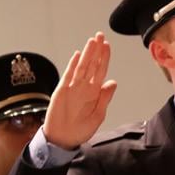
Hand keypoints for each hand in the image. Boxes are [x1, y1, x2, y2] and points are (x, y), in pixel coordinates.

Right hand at [42, 33, 117, 148]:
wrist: (64, 138)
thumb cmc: (81, 128)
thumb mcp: (98, 114)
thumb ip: (105, 98)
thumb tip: (113, 81)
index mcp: (94, 92)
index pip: (100, 71)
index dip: (104, 58)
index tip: (108, 45)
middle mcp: (84, 86)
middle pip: (91, 64)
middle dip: (96, 50)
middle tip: (101, 35)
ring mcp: (72, 87)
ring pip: (81, 67)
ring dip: (87, 54)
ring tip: (92, 41)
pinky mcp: (62, 91)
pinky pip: (68, 76)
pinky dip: (73, 65)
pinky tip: (78, 55)